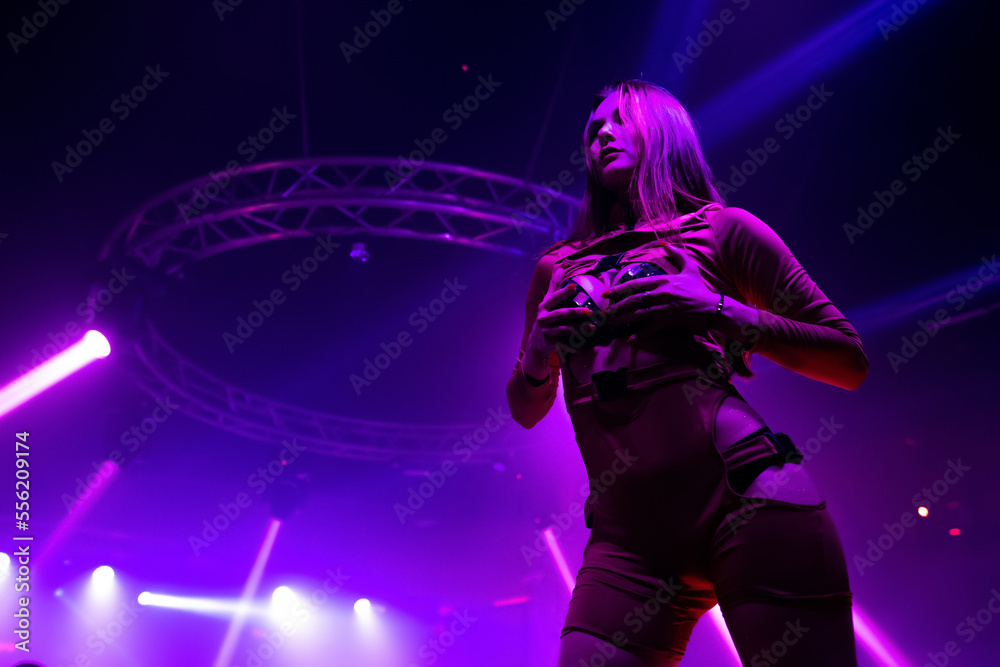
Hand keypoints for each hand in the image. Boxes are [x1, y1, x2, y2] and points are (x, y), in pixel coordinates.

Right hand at [524, 266, 596, 362]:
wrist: (535, 343)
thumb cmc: (546, 319)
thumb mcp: (547, 303)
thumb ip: (554, 286)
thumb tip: (561, 268)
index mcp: (544, 307)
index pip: (554, 297)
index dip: (563, 291)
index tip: (574, 286)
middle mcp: (544, 318)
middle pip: (560, 314)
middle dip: (575, 312)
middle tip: (589, 311)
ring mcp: (547, 331)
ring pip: (564, 329)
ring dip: (579, 328)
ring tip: (593, 327)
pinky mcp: (551, 343)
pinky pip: (566, 343)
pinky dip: (575, 345)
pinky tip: (586, 345)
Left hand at [602, 245, 719, 341]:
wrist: (711, 307)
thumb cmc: (698, 288)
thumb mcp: (689, 268)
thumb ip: (676, 254)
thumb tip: (663, 244)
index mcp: (663, 281)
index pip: (636, 284)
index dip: (619, 289)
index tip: (607, 294)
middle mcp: (661, 293)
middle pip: (634, 299)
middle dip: (617, 305)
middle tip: (606, 311)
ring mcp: (664, 308)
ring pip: (638, 313)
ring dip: (623, 319)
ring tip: (612, 322)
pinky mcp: (668, 320)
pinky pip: (651, 328)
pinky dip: (640, 335)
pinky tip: (629, 339)